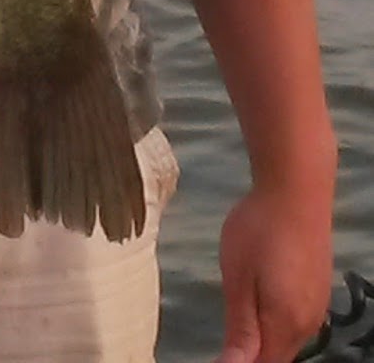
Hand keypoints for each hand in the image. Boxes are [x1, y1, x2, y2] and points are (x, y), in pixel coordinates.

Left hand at [214, 185, 333, 362]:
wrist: (296, 187)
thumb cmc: (259, 228)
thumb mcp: (238, 278)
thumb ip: (240, 329)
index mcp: (286, 325)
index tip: (215, 353)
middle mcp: (308, 323)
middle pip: (275, 355)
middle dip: (249, 351)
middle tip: (223, 328)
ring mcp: (317, 305)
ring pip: (286, 338)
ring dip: (261, 334)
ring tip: (240, 300)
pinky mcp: (318, 287)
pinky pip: (295, 319)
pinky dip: (274, 317)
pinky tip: (260, 289)